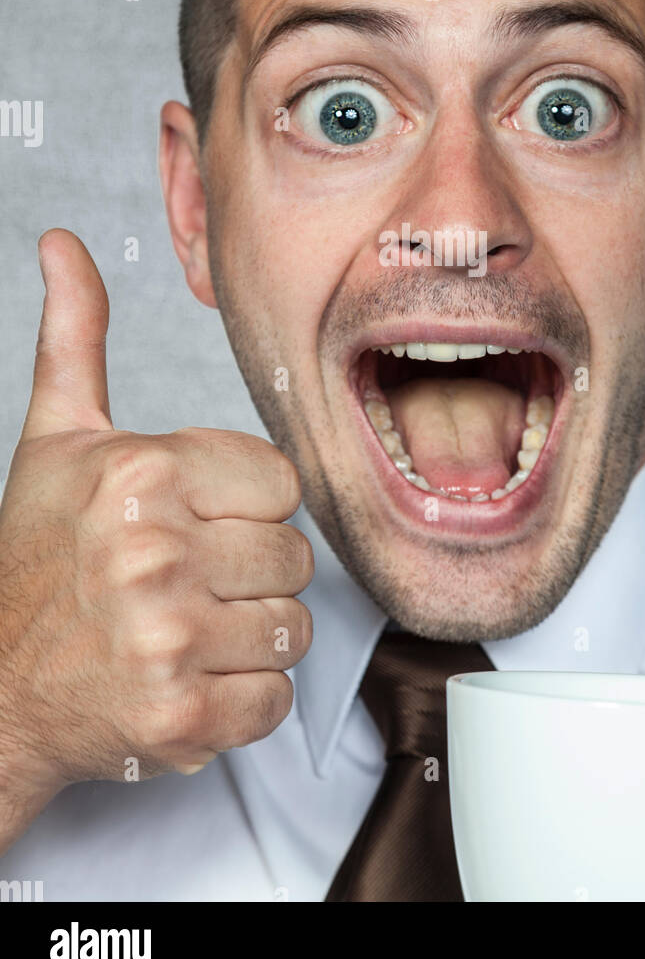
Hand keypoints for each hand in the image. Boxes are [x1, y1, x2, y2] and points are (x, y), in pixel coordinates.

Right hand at [0, 229, 310, 852]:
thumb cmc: (37, 561)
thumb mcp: (56, 439)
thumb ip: (76, 337)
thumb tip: (61, 243)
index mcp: (140, 472)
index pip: (282, 482)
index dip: (243, 505)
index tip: (193, 521)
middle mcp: (154, 552)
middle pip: (293, 556)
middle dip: (248, 571)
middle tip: (185, 581)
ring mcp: (168, 638)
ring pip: (291, 627)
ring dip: (249, 636)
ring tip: (187, 629)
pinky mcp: (182, 715)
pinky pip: (275, 698)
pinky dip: (241, 700)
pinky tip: (189, 677)